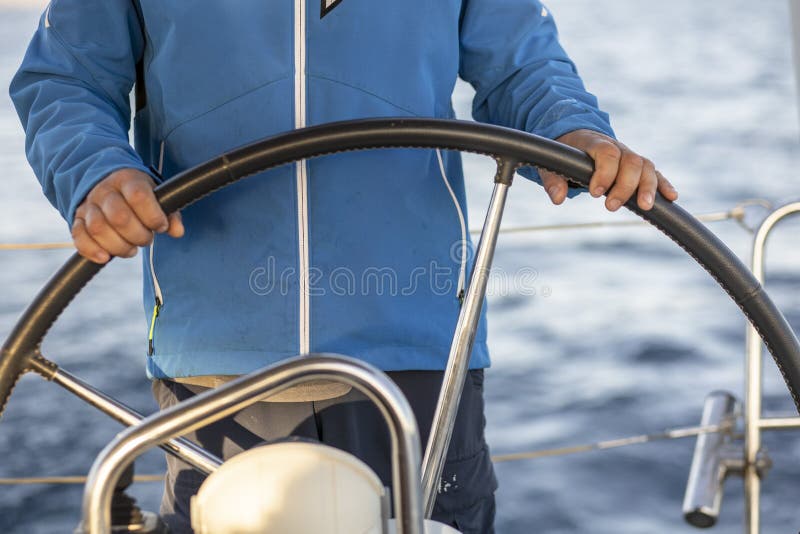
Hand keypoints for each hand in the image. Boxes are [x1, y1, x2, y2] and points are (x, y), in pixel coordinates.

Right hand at [71, 168, 183, 263]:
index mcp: (128, 180)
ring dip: (119, 246)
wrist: (106, 183)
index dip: (152, 216)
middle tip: (147, 239)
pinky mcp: (77, 220)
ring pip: (98, 229)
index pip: (138, 196)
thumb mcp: (157, 196)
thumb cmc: (138, 195)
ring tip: (132, 249)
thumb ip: (170, 214)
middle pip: (119, 217)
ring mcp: (88, 205)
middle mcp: (105, 191)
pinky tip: (106, 258)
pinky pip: (78, 237)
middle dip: (138, 235)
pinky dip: (91, 250)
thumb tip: (177, 231)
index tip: (160, 226)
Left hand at [540, 129, 677, 210]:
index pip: (606, 153)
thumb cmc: (563, 152)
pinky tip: (671, 198)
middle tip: (610, 206)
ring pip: (646, 166)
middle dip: (625, 185)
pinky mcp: (637, 166)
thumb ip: (553, 180)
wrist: (577, 136)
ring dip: (648, 187)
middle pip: (631, 161)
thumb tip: (558, 198)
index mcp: (594, 141)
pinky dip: (664, 184)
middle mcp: (616, 146)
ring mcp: (629, 155)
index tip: (595, 193)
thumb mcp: (551, 163)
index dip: (604, 172)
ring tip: (644, 207)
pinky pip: (655, 173)